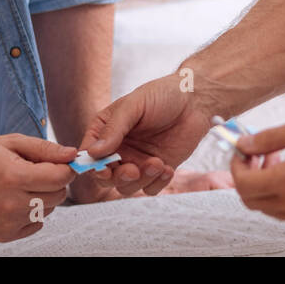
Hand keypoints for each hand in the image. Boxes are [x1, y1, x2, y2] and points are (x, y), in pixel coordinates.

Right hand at [0, 135, 77, 241]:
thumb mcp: (13, 142)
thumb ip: (46, 149)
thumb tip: (72, 155)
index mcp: (13, 176)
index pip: (59, 178)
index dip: (66, 168)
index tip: (62, 163)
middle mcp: (10, 203)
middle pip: (58, 196)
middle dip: (55, 182)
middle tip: (38, 172)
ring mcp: (6, 222)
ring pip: (48, 210)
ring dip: (43, 197)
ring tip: (22, 185)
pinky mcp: (3, 235)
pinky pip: (36, 224)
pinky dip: (32, 213)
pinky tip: (15, 200)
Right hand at [79, 74, 218, 196]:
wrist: (195, 101)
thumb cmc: (162, 94)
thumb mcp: (134, 105)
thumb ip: (114, 128)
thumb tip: (93, 153)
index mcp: (105, 130)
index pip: (89, 154)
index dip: (92, 166)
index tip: (104, 169)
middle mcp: (118, 149)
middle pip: (106, 177)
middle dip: (117, 177)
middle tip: (133, 170)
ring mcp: (137, 161)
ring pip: (127, 186)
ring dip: (140, 180)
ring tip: (157, 163)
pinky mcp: (157, 170)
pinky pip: (150, 188)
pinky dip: (157, 183)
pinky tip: (168, 168)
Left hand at [231, 116, 284, 227]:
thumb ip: (270, 138)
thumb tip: (243, 144)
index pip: (245, 185)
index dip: (237, 167)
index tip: (242, 152)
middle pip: (253, 201)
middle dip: (248, 177)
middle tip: (258, 155)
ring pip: (270, 208)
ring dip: (266, 186)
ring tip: (281, 160)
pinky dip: (284, 195)